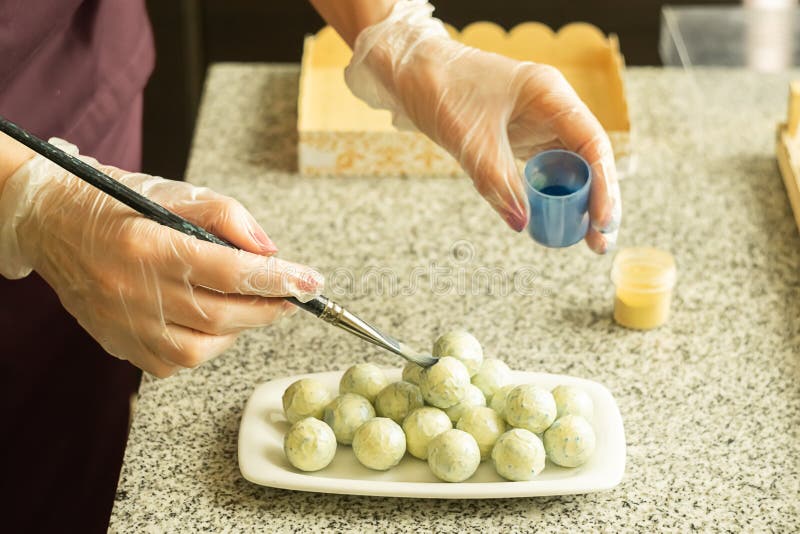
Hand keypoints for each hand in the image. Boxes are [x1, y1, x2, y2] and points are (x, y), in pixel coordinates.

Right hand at [0, 139, 322, 376]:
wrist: (51, 222)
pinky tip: (208, 322)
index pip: (230, 271)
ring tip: (247, 305)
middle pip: (222, 316)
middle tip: (291, 296)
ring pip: (199, 349)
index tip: (312, 283)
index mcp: (149, 245)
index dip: (278, 280)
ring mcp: (122, 324)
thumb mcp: (174, 191)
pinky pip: (172, 364)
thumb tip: (269, 251)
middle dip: (268, 308)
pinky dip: (203, 347)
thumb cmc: (118, 202)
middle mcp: (133, 291)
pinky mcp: (117, 343)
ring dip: (238, 331)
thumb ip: (226, 215)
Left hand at [345, 0, 619, 252]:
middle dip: (599, 201)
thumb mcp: (471, 141)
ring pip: (572, 168)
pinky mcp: (523, 137)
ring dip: (579, 203)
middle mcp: (553, 107)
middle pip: (590, 159)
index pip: (592, 144)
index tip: (603, 220)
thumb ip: (497, 182)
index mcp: (550, 94)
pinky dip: (554, 196)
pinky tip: (558, 222)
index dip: (604, 186)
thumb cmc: (441, 90)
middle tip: (599, 241)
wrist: (411, 72)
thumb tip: (523, 224)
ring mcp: (540, 122)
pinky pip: (548, 170)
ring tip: (586, 240)